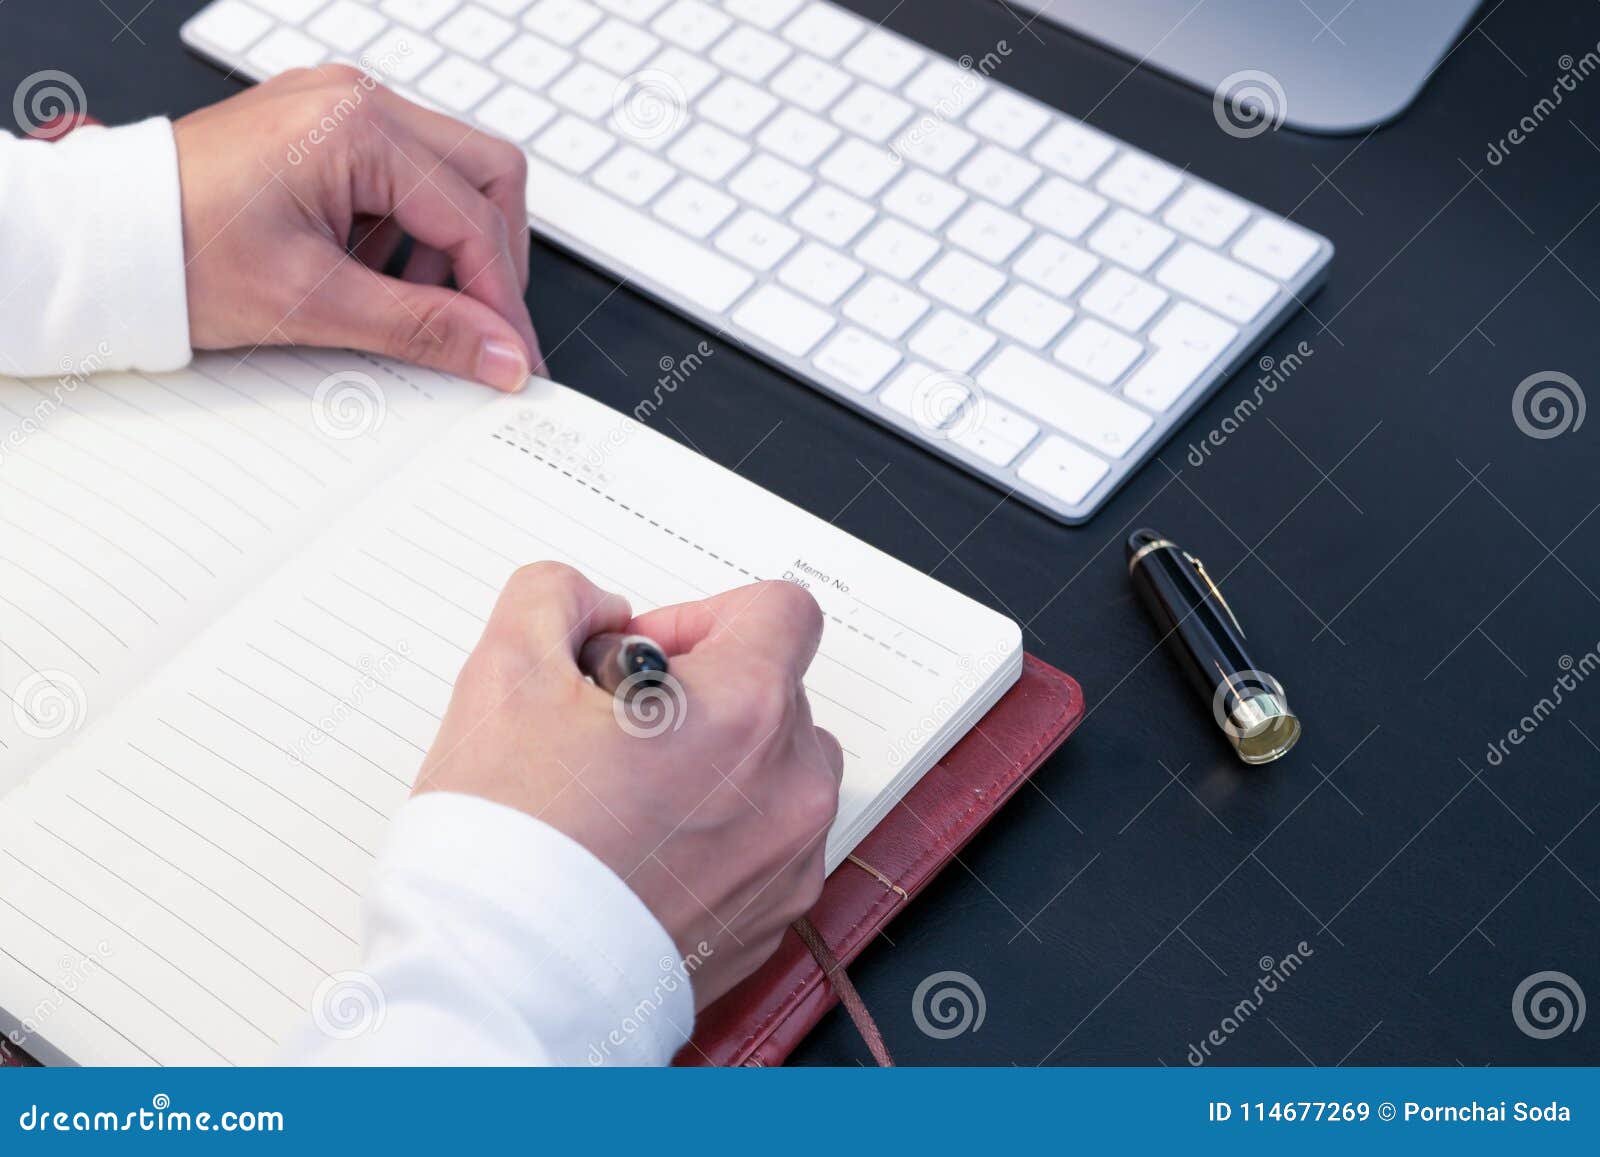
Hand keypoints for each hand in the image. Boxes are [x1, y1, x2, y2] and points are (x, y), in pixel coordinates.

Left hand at [174, 67, 542, 388]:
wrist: (105, 240)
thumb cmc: (180, 254)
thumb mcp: (315, 304)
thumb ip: (425, 330)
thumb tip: (501, 354)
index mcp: (357, 126)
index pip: (473, 217)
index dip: (502, 299)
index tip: (512, 357)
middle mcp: (358, 100)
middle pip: (486, 176)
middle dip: (493, 261)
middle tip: (481, 329)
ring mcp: (342, 109)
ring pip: (454, 175)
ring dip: (450, 248)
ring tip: (406, 303)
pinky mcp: (328, 131)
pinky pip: (406, 177)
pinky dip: (409, 234)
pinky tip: (374, 275)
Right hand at [414, 563, 843, 1007]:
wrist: (503, 984)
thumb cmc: (510, 848)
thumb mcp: (505, 672)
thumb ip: (556, 598)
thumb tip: (593, 606)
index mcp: (744, 711)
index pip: (781, 611)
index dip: (704, 617)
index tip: (648, 656)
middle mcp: (789, 786)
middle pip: (777, 690)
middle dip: (702, 692)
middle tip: (616, 732)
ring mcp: (789, 860)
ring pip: (780, 770)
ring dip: (724, 763)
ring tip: (634, 796)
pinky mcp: (774, 920)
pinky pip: (771, 845)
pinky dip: (723, 835)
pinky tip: (645, 853)